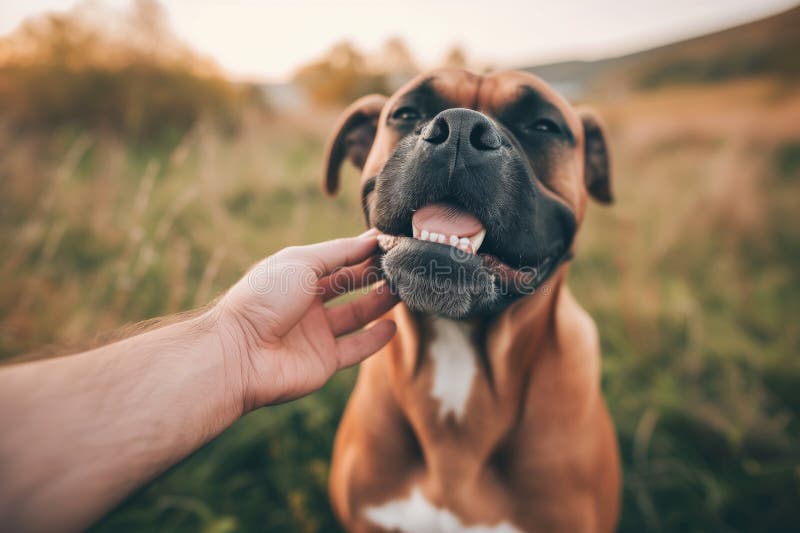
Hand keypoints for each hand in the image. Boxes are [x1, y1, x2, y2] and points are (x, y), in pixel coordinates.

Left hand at [217, 230, 397, 409]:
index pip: (336, 258)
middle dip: (373, 273)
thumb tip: (371, 238)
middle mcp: (306, 303)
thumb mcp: (301, 261)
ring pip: (355, 315)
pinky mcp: (323, 361)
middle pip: (347, 285)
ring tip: (402, 289)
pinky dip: (374, 340)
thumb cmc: (264, 298)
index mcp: (296, 275)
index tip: (389, 240)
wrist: (240, 352)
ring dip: (379, 302)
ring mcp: (315, 333)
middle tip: (401, 263)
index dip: (361, 249)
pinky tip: (391, 326)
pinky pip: (354, 349)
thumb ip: (339, 251)